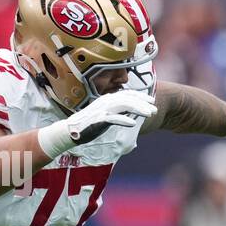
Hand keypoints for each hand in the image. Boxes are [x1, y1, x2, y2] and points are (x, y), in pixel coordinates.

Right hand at [39, 90, 157, 156]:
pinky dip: (123, 120)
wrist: (71, 131)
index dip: (140, 96)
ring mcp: (101, 110)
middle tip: (155, 108)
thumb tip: (131, 112)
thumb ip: (117, 112)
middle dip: (143, 103)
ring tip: (149, 114)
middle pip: (128, 99)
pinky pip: (112, 119)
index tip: (152, 100)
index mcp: (107, 100)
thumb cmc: (89, 125)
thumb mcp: (106, 116)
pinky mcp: (98, 120)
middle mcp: (105, 102)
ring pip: (123, 106)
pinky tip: (133, 123)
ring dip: (138, 109)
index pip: (127, 94)